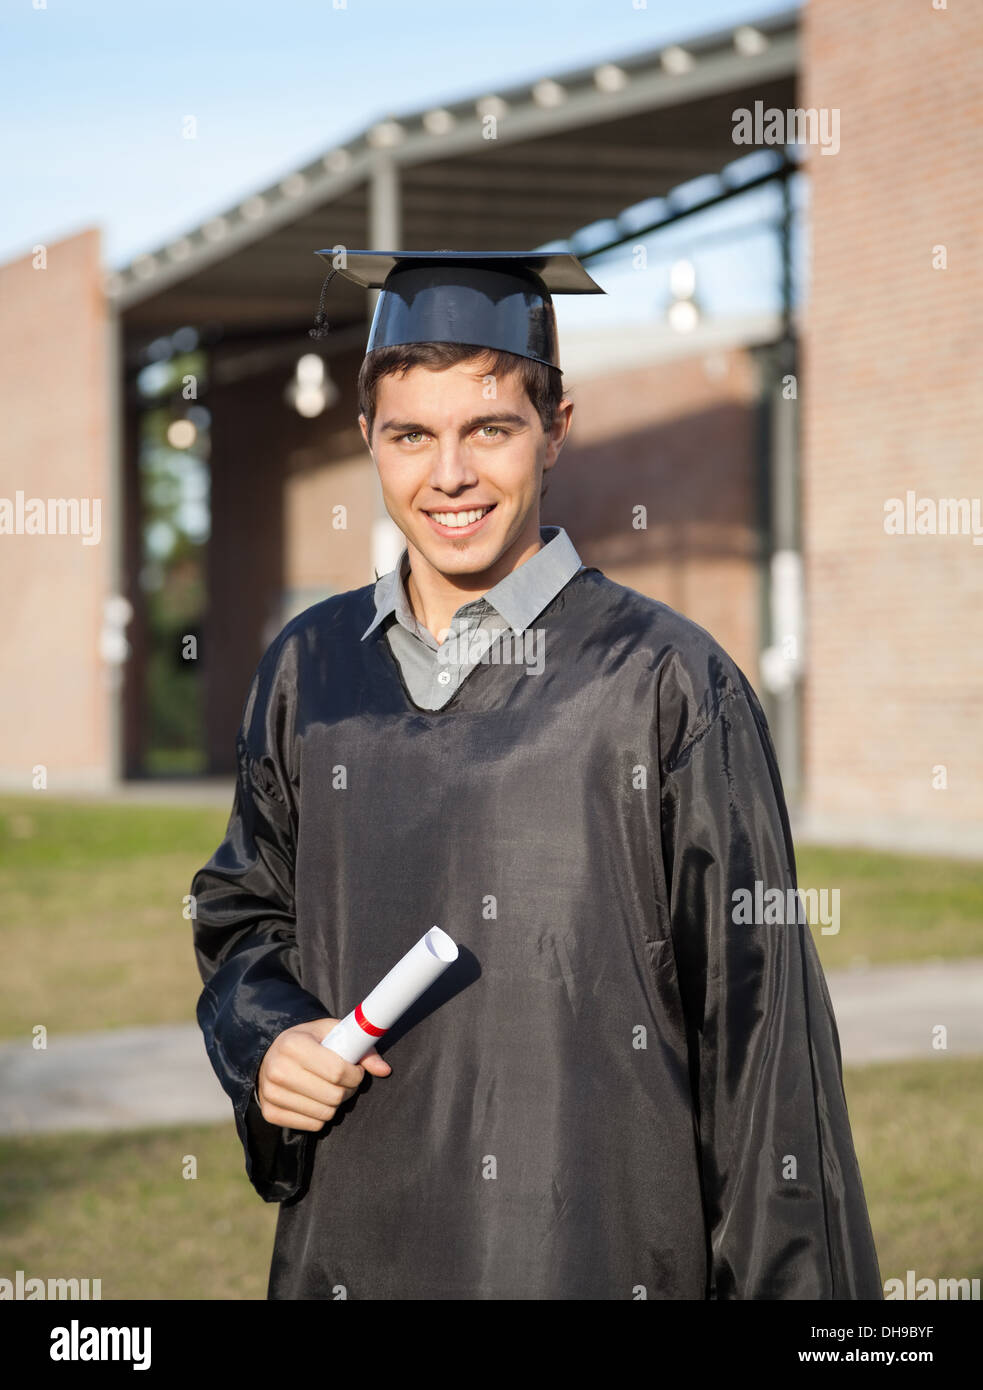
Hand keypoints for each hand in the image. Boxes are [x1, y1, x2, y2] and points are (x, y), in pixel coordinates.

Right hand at [255, 1017, 391, 1130]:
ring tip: (331, 1089)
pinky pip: (312, 1126)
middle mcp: (278, 1070)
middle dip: (348, 1090)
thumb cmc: (310, 1040)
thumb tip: (385, 1070)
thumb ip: (361, 1048)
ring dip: (336, 1105)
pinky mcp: (270, 1113)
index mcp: (293, 1044)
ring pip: (324, 1114)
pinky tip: (316, 1099)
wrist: (272, 1054)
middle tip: (346, 1081)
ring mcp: (271, 1093)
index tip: (356, 1070)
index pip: (337, 1071)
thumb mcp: (334, 1033)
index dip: (355, 1074)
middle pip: (333, 1096)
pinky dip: (320, 1116)